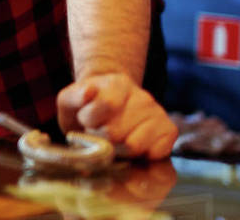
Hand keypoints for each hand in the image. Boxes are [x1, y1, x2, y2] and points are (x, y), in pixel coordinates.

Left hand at [56, 72, 176, 159]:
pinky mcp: (169, 130)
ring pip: (133, 146)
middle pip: (115, 133)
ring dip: (118, 149)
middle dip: (101, 138)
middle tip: (100, 132)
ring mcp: (158, 113)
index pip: (106, 106)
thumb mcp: (70, 100)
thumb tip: (88, 91)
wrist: (109, 110)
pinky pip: (155, 153)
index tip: (85, 119)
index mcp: (118, 83)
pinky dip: (140, 156)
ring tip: (115, 139)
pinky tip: (133, 143)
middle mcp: (143, 96)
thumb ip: (74, 97)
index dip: (89, 120)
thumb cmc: (87, 107)